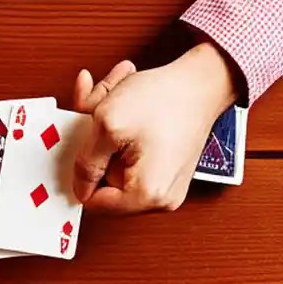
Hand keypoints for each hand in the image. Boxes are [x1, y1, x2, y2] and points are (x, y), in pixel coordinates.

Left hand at [72, 42, 237, 213]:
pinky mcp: (167, 169)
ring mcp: (165, 185)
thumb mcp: (107, 125)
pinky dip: (123, 129)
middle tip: (95, 107)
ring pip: (117, 163)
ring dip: (107, 129)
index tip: (80, 146)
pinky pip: (132, 155)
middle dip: (95, 142)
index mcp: (147, 196)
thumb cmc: (166, 98)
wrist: (202, 81)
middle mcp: (160, 198)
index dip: (81, 172)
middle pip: (106, 181)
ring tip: (113, 96)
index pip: (95, 202)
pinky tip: (126, 100)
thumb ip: (86, 162)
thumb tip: (79, 186)